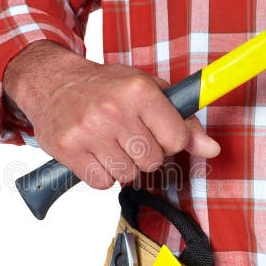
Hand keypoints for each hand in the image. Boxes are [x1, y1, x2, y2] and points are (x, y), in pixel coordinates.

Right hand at [3, 41, 220, 188]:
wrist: (53, 82)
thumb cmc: (104, 87)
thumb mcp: (148, 91)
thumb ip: (183, 121)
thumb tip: (212, 150)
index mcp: (139, 91)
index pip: (177, 140)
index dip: (168, 141)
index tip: (154, 132)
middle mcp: (114, 110)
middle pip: (152, 162)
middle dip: (143, 155)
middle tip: (127, 138)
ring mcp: (89, 131)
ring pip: (127, 175)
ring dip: (121, 166)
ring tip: (109, 144)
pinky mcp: (69, 149)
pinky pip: (101, 183)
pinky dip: (100, 174)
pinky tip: (94, 154)